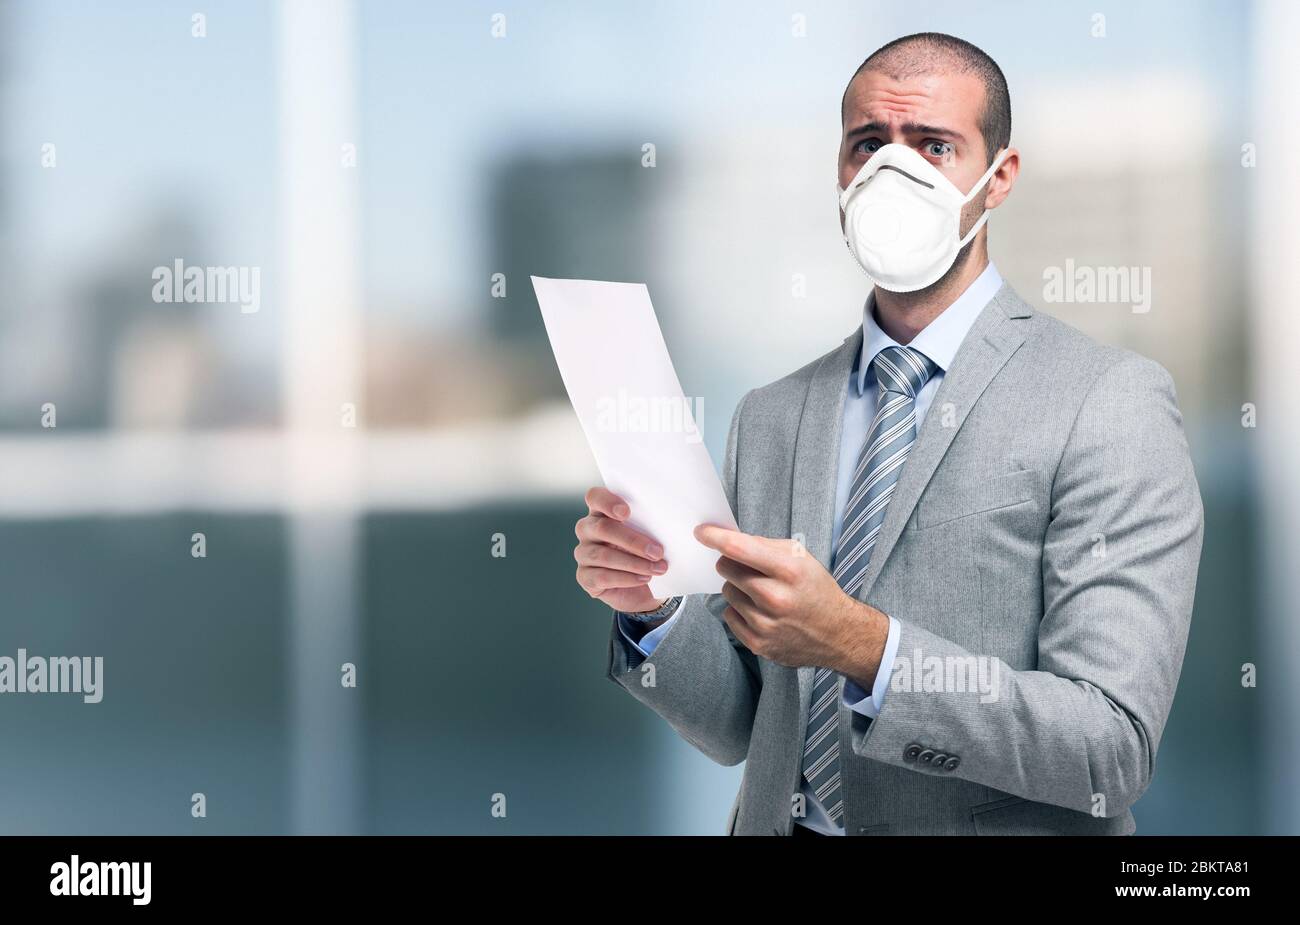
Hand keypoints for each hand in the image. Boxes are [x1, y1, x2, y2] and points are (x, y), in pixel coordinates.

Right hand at [574, 487, 668, 613]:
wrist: (644, 587)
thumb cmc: (647, 552)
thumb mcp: (654, 535)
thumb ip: (656, 525)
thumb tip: (682, 527)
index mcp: (602, 512)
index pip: (595, 497)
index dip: (607, 502)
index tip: (626, 512)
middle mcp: (588, 529)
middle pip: (602, 528)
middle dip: (632, 540)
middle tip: (657, 551)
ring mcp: (583, 553)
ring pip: (603, 555)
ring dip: (634, 563)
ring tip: (658, 568)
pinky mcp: (585, 576)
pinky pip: (602, 577)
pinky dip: (627, 578)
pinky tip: (644, 578)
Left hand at [694, 524, 887, 680]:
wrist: (837, 634)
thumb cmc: (816, 590)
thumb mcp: (801, 558)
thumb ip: (765, 546)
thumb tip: (730, 539)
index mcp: (789, 571)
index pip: (740, 549)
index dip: (715, 537)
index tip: (701, 532)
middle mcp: (776, 598)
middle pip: (726, 569)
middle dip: (731, 563)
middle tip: (747, 567)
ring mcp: (765, 624)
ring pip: (727, 593)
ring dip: (738, 589)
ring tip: (762, 594)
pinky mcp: (758, 644)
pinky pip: (729, 616)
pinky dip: (740, 611)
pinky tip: (761, 612)